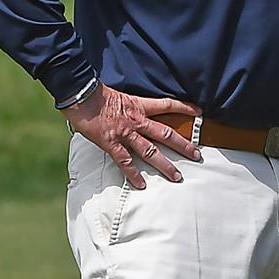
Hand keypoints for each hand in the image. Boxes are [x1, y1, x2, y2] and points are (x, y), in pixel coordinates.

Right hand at [64, 84, 201, 189]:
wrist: (79, 93)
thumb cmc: (95, 93)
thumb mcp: (119, 96)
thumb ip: (129, 107)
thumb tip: (133, 112)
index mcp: (139, 105)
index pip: (167, 105)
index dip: (185, 108)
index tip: (199, 112)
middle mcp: (136, 120)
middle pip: (166, 134)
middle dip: (183, 145)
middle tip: (197, 155)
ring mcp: (125, 133)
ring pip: (150, 151)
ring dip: (165, 165)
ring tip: (177, 176)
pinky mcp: (111, 143)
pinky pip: (125, 162)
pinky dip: (133, 174)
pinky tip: (141, 184)